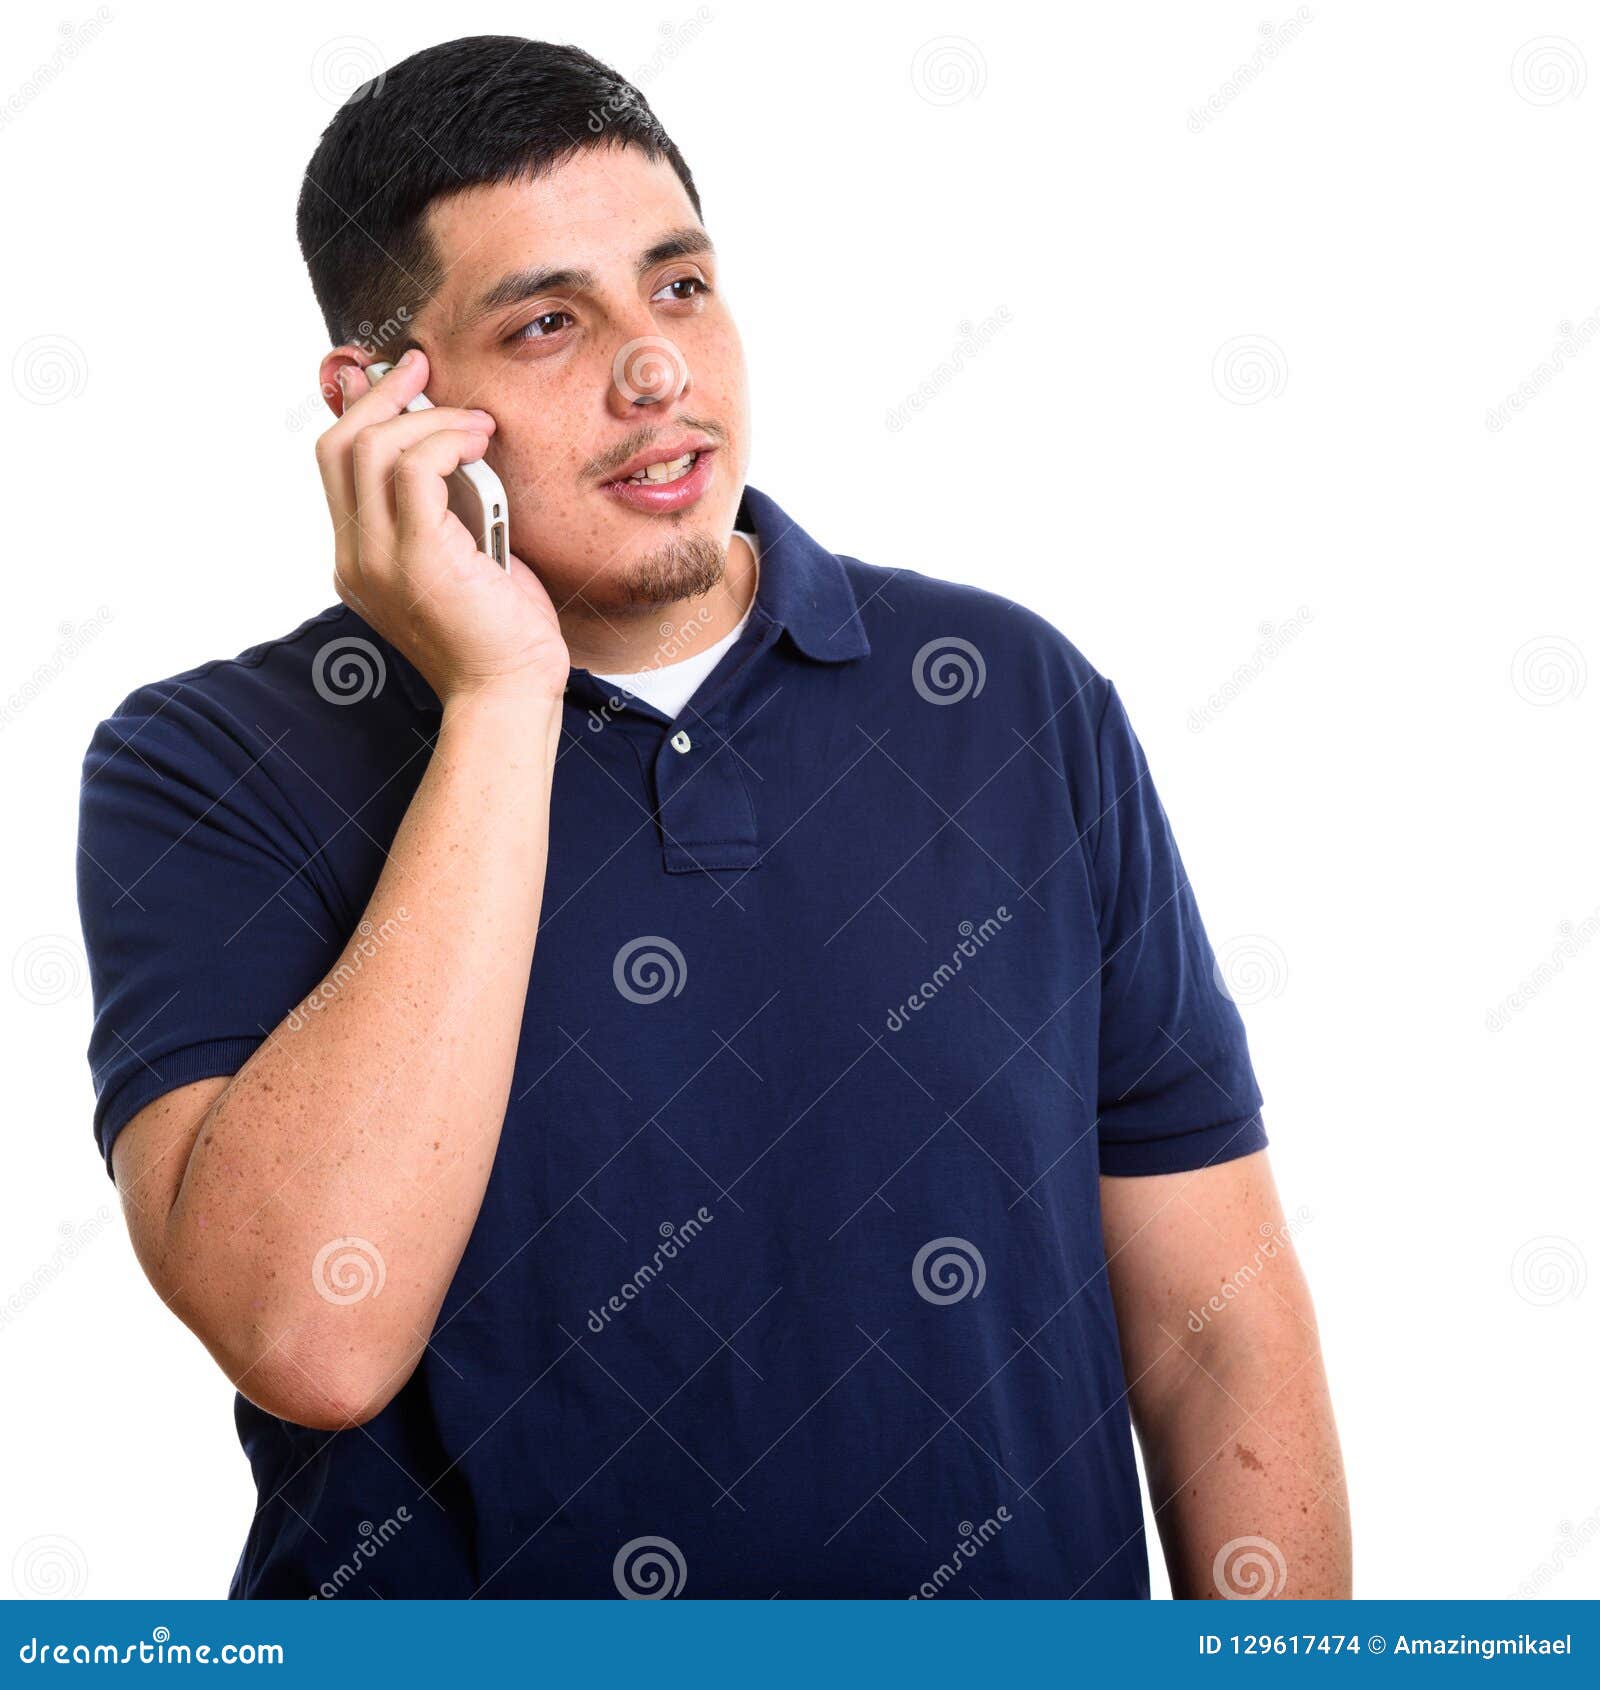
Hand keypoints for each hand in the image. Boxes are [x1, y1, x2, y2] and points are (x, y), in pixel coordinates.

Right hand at [316, 350, 569, 703]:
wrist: (508, 692)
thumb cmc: (499, 632)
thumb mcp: (464, 559)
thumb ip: (446, 510)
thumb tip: (451, 448)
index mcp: (359, 558)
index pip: (336, 463)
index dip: (362, 409)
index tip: (403, 378)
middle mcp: (355, 557)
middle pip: (340, 444)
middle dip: (381, 394)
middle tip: (425, 367)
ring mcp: (378, 559)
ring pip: (373, 448)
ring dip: (428, 419)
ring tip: (475, 424)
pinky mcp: (418, 559)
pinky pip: (413, 469)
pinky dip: (446, 441)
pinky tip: (479, 443)